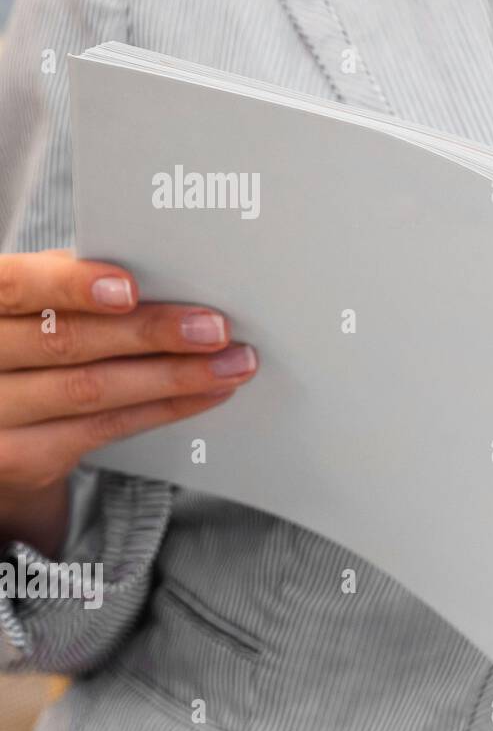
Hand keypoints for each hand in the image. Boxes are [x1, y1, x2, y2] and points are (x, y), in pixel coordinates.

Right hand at [0, 250, 256, 554]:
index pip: (13, 285)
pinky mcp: (20, 457)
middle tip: (216, 328)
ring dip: (174, 376)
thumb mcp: (37, 305)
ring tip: (232, 363)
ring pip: (91, 390)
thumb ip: (76, 285)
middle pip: (64, 341)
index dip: (69, 286)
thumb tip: (168, 273)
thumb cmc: (29, 337)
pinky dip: (164, 407)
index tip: (129, 288)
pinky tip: (206, 393)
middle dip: (149, 333)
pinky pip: (103, 428)